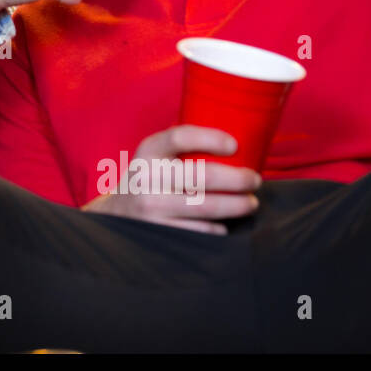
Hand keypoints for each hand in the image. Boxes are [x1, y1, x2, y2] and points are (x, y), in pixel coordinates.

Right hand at [81, 125, 261, 234]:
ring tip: (250, 203)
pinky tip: (225, 223)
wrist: (115, 214)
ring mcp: (151, 208)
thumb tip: (238, 143)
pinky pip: (201, 231)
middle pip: (203, 176)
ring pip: (206, 207)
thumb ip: (183, 147)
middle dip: (239, 179)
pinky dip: (219, 228)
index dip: (211, 138)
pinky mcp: (159, 233)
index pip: (180, 137)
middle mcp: (146, 178)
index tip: (235, 145)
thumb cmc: (149, 179)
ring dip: (237, 206)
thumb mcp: (155, 156)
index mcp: (148, 152)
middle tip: (255, 181)